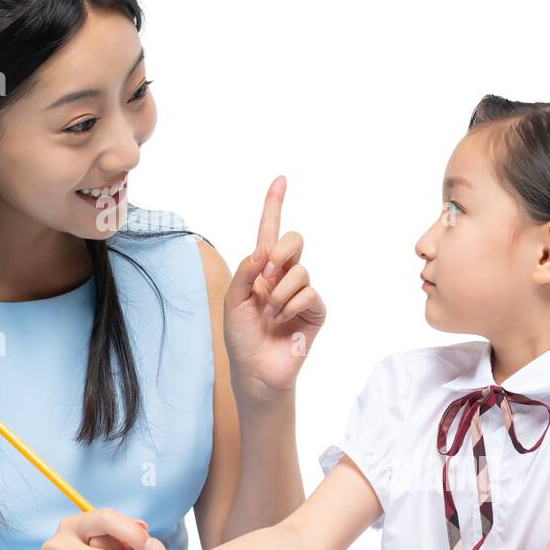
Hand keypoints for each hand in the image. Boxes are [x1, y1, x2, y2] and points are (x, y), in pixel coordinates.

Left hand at [224, 176, 326, 394]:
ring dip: (279, 292)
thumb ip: (245, 272)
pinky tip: (281, 321)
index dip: (274, 205)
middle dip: (280, 251)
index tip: (280, 180)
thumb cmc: (242, 337)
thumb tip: (263, 250)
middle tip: (266, 273)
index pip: (269, 232)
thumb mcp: (233, 301)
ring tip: (269, 314)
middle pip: (293, 239)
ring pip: (299, 269)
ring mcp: (302, 292)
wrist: (255, 370)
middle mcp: (284, 276)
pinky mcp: (316, 310)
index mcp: (262, 270)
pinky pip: (309, 291)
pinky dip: (290, 305)